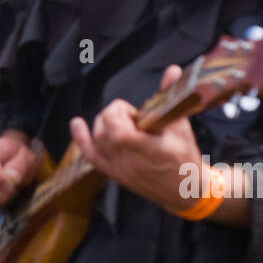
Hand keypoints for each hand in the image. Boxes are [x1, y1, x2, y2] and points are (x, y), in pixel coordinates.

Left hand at [68, 65, 203, 213]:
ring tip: (123, 123)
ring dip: (104, 124)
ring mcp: (121, 170)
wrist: (185, 191)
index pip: (119, 131)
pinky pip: (91, 156)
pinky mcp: (115, 174)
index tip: (135, 112)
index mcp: (151, 151)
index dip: (120, 113)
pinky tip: (77, 124)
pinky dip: (81, 139)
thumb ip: (171, 97)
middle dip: (114, 115)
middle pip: (105, 132)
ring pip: (97, 140)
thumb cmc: (186, 158)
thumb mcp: (181, 126)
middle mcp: (132, 162)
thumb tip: (172, 70)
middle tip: (132, 118)